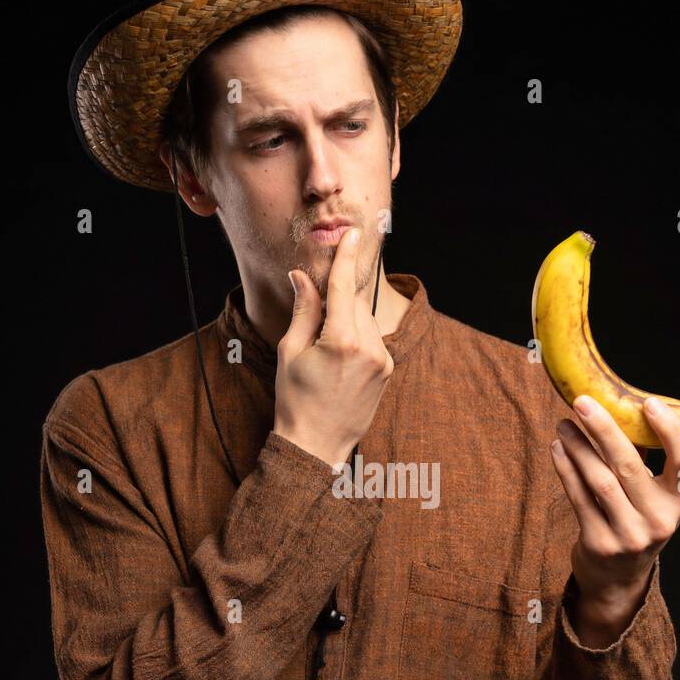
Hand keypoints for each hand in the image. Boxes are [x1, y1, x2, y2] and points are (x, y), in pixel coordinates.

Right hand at [273, 226, 394, 467]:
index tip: (350, 234)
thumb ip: (304, 310)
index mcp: (342, 341)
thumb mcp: (291, 351)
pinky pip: (372, 339)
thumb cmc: (296, 401)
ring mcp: (383, 360)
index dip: (345, 257)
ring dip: (346, 321)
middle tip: (315, 323)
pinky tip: (338, 361)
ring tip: (324, 352)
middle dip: (336, 300)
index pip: (343, 287)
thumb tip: (301, 276)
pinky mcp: (388, 370)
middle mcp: (369, 348)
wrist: (317, 446)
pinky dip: (356, 338)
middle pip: (354, 303)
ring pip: (364, 320)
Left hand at [550, 394, 679, 645]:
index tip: (649, 402)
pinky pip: (579, 497)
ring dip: (578, 448)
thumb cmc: (636, 519)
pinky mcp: (600, 544)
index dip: (670, 430)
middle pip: (630, 465)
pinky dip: (566, 469)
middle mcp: (660, 520)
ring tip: (563, 424)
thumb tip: (623, 405)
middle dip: (603, 429)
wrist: (618, 578)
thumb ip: (645, 458)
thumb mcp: (652, 496)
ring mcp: (630, 535)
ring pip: (599, 480)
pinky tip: (557, 449)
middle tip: (583, 402)